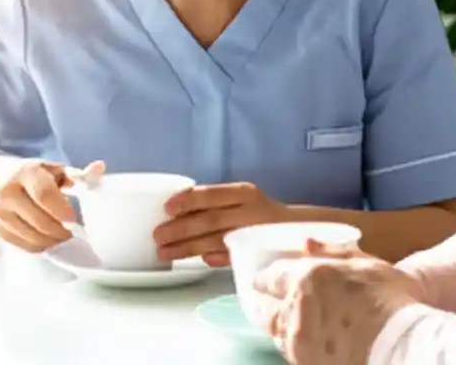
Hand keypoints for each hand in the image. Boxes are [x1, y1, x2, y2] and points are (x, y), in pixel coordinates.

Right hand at [0, 160, 102, 252]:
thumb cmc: (37, 177)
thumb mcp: (56, 171)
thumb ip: (79, 174)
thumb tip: (100, 167)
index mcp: (26, 173)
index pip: (44, 195)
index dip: (62, 210)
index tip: (75, 220)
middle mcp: (8, 192)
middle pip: (39, 220)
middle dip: (61, 230)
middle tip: (75, 233)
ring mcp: (0, 212)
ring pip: (32, 236)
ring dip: (53, 241)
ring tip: (65, 236)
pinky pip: (25, 245)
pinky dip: (41, 246)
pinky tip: (50, 240)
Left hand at [153, 182, 286, 266]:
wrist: (298, 229)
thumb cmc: (256, 213)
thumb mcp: (240, 199)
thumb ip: (214, 203)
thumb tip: (173, 211)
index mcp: (245, 193)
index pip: (213, 194)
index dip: (189, 200)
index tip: (167, 208)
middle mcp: (251, 211)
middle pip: (211, 220)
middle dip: (181, 229)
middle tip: (157, 236)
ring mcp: (256, 234)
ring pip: (217, 241)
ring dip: (188, 248)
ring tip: (165, 253)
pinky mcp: (258, 254)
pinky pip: (232, 257)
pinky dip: (215, 258)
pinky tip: (200, 261)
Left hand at [253, 240, 420, 363]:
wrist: (402, 347)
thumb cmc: (392, 302)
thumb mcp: (368, 265)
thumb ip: (333, 252)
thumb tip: (306, 243)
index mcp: (308, 278)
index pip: (271, 277)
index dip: (266, 278)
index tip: (264, 279)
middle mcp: (295, 310)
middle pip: (263, 308)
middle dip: (262, 302)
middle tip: (263, 300)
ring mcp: (298, 340)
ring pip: (274, 332)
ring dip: (274, 324)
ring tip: (279, 320)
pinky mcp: (304, 363)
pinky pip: (287, 351)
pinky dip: (287, 343)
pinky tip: (296, 339)